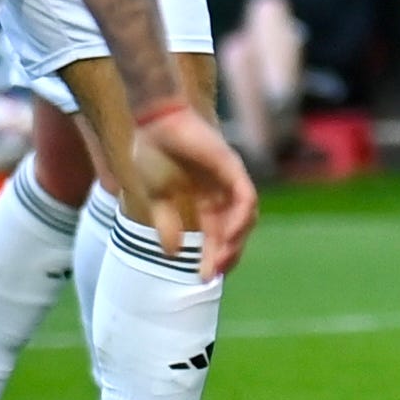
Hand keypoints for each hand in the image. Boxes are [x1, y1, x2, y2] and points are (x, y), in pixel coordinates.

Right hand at [123, 101, 257, 277]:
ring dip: (235, 242)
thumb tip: (173, 253)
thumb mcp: (157, 196)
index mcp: (203, 201)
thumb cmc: (153, 152)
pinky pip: (246, 198)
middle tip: (211, 275)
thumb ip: (167, 223)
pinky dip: (240, 219)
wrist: (153, 120)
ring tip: (219, 261)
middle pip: (234, 231)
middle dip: (225, 256)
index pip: (217, 235)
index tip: (202, 280)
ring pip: (245, 218)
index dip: (211, 257)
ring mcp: (229, 179)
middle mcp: (221, 192)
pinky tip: (229, 235)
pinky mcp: (231, 167)